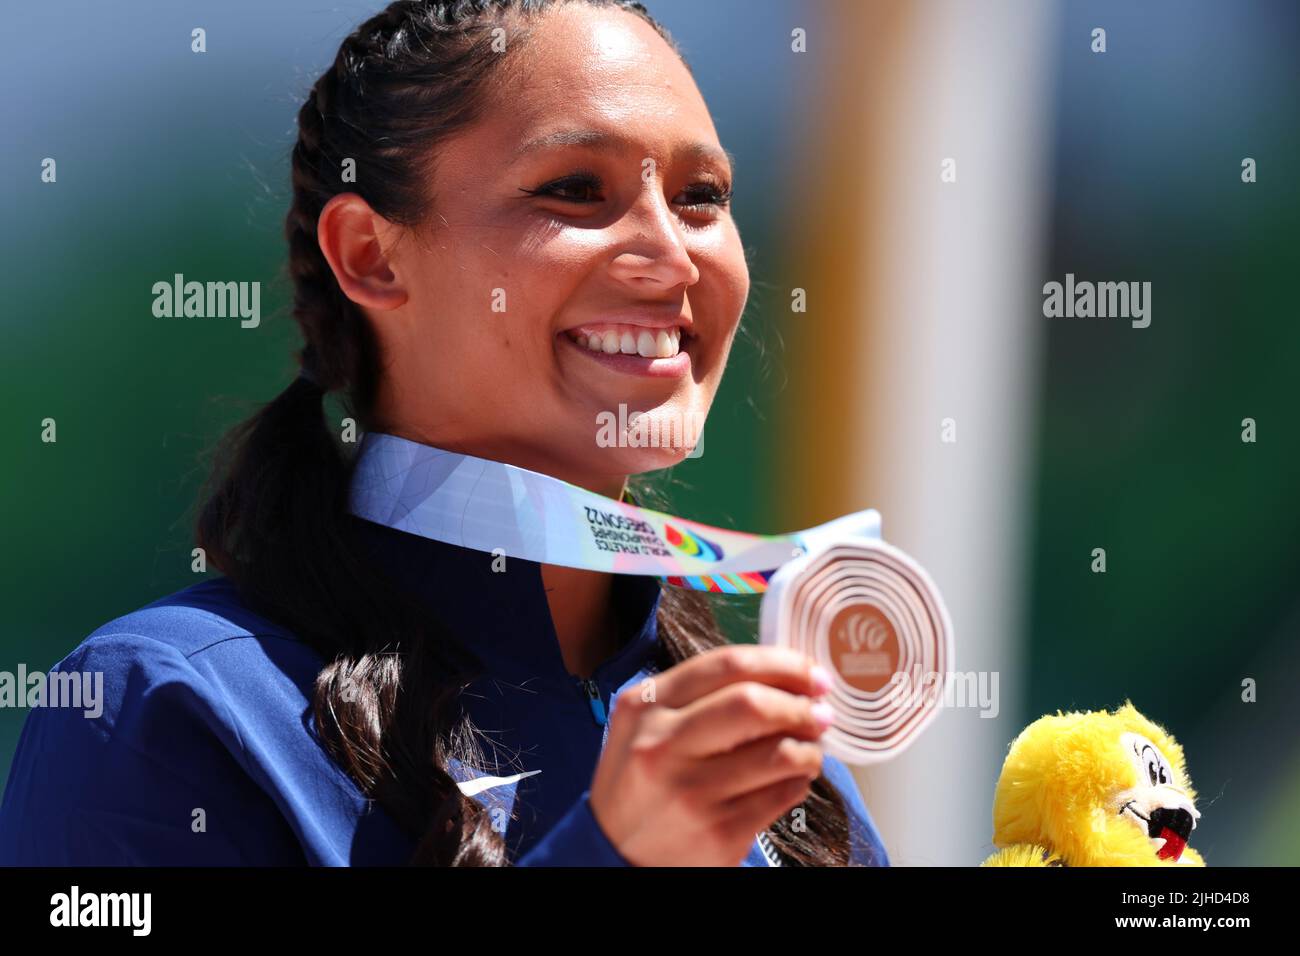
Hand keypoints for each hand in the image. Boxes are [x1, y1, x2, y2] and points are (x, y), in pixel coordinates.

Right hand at [588, 644, 833, 865]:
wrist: (615, 852)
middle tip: (820, 713)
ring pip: (779, 753)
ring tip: (809, 750)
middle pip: (753, 704)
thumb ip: (700, 695)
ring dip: (810, 748)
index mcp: (645, 705)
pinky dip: (799, 782)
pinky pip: (782, 795)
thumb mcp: (646, 725)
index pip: (726, 665)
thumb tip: (785, 678)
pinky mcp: (719, 833)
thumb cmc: (643, 780)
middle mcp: (662, 745)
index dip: (783, 664)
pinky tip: (791, 780)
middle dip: (800, 706)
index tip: (812, 674)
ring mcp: (691, 792)